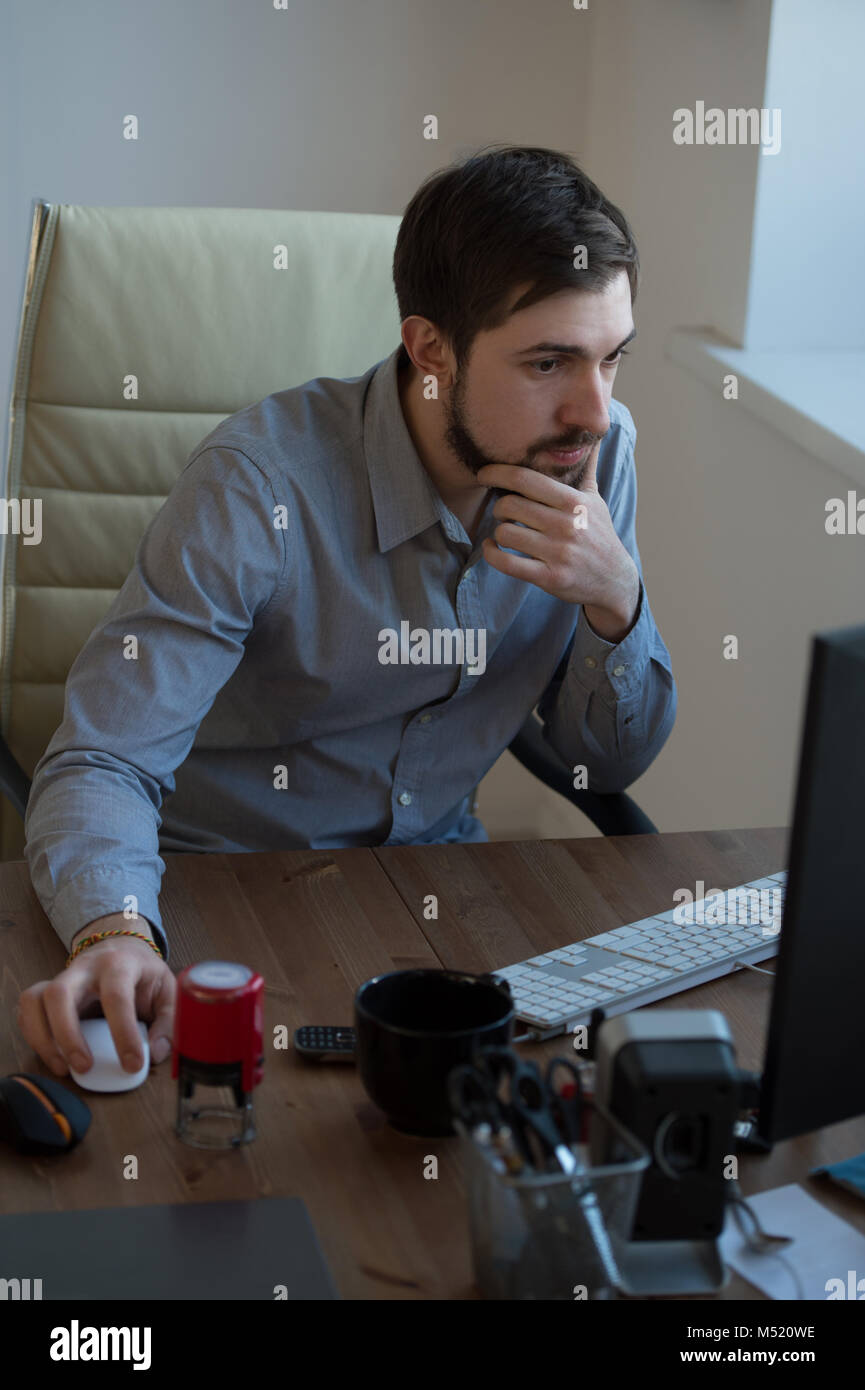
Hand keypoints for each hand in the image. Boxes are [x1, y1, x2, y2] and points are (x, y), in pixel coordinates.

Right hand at [16, 916, 175, 1076]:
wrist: (121, 950)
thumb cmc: (143, 974)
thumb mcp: (167, 990)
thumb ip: (168, 1022)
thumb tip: (156, 1053)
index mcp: (119, 964)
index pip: (116, 997)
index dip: (123, 1034)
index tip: (133, 1065)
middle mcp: (84, 968)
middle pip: (59, 994)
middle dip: (67, 1035)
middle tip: (84, 1067)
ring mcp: (61, 978)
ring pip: (35, 1000)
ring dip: (44, 1039)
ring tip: (64, 1067)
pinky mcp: (47, 991)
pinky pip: (28, 1009)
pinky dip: (33, 1035)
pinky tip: (52, 1055)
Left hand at [477, 440, 639, 640]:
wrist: (614, 579)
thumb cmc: (598, 535)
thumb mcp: (595, 500)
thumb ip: (586, 468)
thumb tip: (592, 434)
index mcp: (573, 502)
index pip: (526, 479)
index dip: (497, 472)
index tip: (484, 474)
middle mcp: (566, 525)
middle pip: (510, 505)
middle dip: (499, 506)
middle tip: (502, 510)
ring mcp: (558, 553)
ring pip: (505, 533)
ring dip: (498, 531)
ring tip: (505, 531)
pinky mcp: (550, 577)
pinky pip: (507, 562)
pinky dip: (492, 554)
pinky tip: (493, 548)